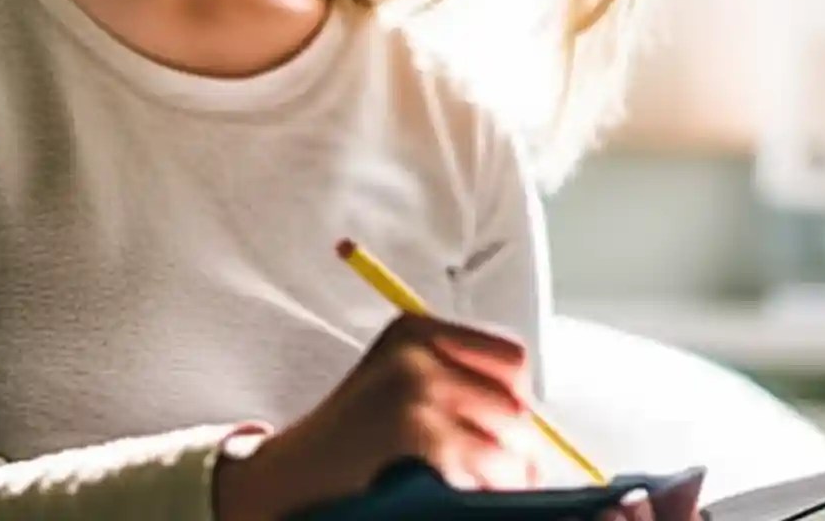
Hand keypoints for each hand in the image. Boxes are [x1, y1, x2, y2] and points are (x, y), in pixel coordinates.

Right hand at [215, 314, 539, 519]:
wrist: (285, 482)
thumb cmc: (353, 443)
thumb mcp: (400, 388)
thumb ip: (463, 388)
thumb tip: (539, 436)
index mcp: (417, 329)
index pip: (512, 361)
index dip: (518, 405)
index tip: (504, 434)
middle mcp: (419, 354)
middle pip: (517, 407)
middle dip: (516, 451)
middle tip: (497, 478)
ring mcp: (419, 395)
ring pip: (510, 447)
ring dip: (501, 479)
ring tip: (465, 487)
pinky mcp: (422, 441)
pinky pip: (489, 476)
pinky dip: (483, 494)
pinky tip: (448, 495)